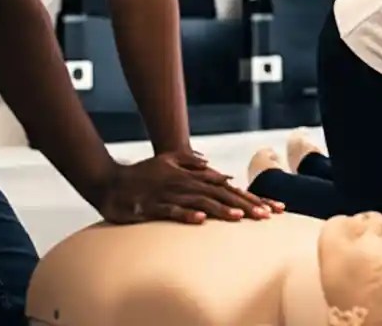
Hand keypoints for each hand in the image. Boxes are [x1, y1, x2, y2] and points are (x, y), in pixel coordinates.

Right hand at [92, 151, 281, 224]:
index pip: (229, 187)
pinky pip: (171, 211)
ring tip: (240, 218)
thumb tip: (210, 164)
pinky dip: (186, 214)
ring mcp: (169, 194)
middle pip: (221, 194)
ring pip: (200, 201)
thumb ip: (190, 161)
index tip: (272, 207)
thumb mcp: (168, 161)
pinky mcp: (152, 206)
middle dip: (245, 204)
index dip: (252, 197)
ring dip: (221, 209)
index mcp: (192, 176)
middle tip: (267, 215)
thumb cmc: (141, 174)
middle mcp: (185, 183)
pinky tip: (200, 220)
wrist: (109, 182)